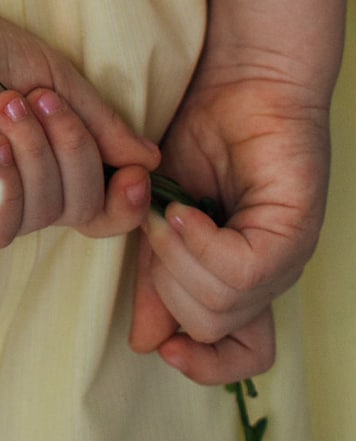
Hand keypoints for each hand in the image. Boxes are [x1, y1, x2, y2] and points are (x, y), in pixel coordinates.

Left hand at [0, 0, 160, 250]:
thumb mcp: (46, 72)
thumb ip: (96, 118)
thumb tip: (149, 159)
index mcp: (47, 161)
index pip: (100, 208)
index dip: (125, 203)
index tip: (133, 173)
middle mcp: (18, 191)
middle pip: (79, 209)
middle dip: (72, 150)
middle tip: (37, 99)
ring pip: (42, 218)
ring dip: (38, 159)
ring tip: (7, 108)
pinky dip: (6, 191)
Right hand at [130, 65, 330, 384]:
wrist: (244, 74)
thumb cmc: (205, 130)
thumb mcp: (158, 213)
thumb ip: (154, 274)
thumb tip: (145, 342)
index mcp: (240, 278)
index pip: (241, 359)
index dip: (201, 366)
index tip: (158, 343)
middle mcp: (270, 277)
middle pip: (211, 331)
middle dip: (166, 287)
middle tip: (155, 230)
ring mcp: (287, 257)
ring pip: (224, 306)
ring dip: (178, 261)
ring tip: (167, 212)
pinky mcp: (295, 231)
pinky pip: (242, 271)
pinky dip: (200, 245)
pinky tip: (182, 210)